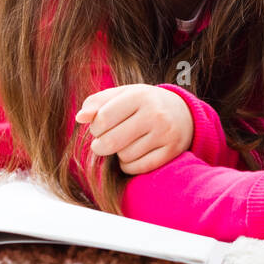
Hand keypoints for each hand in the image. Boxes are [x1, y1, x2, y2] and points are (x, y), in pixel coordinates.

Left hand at [74, 84, 193, 175]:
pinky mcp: (171, 151)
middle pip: (110, 142)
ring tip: (126, 144)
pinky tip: (133, 154)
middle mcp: (155, 114)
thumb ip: (97, 103)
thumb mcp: (122, 95)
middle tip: (103, 142)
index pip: (102, 119)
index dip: (94, 128)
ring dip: (118, 154)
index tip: (99, 128)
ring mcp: (165, 133)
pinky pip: (138, 168)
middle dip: (100, 145)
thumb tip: (80, 118)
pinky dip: (129, 165)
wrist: (183, 113)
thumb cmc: (144, 103)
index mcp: (140, 95)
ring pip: (124, 156)